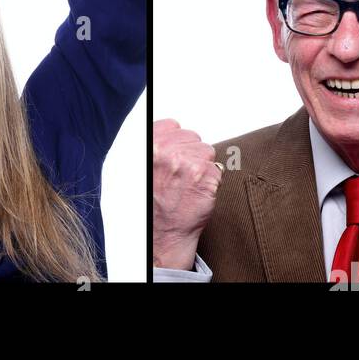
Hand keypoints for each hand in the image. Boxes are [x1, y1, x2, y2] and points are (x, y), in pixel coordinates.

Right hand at [153, 118, 221, 267]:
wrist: (163, 233)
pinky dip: (211, 180)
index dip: (176, 142)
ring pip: (206, 151)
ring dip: (202, 165)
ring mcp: (188, 163)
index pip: (173, 126)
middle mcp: (168, 151)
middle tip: (180, 174)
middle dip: (189, 153)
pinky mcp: (207, 177)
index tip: (174, 155)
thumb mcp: (142, 166)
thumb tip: (171, 131)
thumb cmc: (152, 203)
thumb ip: (155, 144)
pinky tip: (197, 191)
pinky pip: (217, 169)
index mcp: (150, 145)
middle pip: (191, 138)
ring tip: (188, 183)